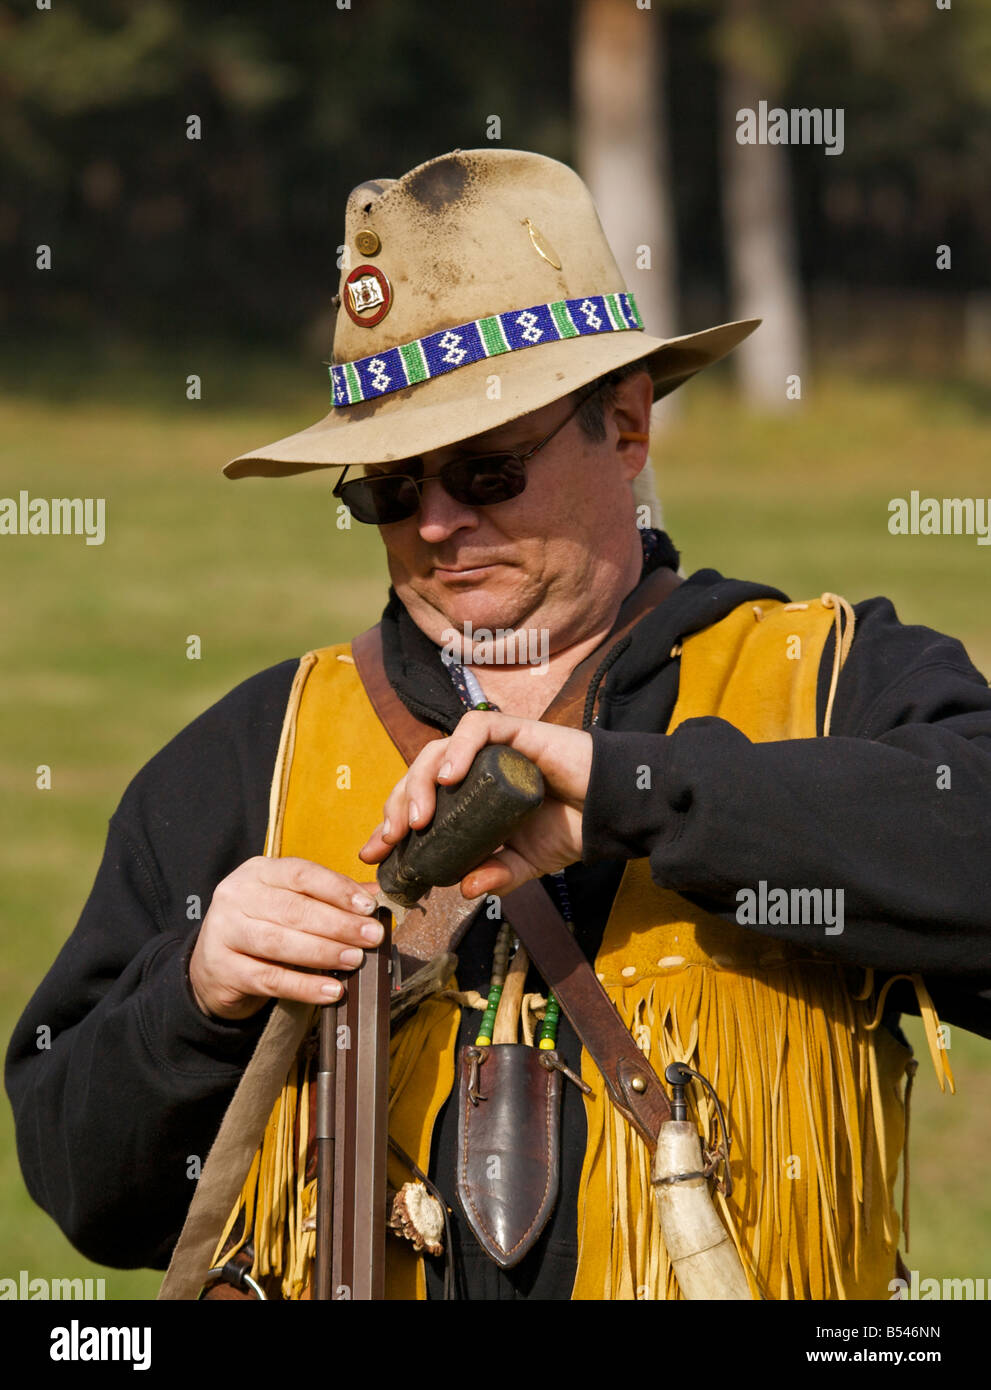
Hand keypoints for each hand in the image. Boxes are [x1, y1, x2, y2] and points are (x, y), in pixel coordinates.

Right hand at [188, 856, 385, 1019]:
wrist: (213, 966)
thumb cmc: (263, 927)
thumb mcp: (290, 903)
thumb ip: (330, 897)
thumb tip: (375, 894)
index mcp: (259, 871)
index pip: (301, 873)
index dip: (337, 889)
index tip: (369, 906)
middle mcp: (237, 895)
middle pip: (293, 909)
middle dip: (338, 924)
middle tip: (371, 936)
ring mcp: (225, 931)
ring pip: (280, 942)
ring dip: (323, 952)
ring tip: (354, 960)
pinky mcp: (223, 968)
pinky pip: (270, 978)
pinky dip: (304, 986)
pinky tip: (330, 990)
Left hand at [358, 709, 593, 898]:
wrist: (613, 812)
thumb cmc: (571, 828)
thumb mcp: (525, 863)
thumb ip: (496, 874)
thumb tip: (465, 888)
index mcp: (470, 798)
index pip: (420, 802)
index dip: (390, 823)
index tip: (373, 851)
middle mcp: (475, 768)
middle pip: (420, 775)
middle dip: (396, 804)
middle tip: (391, 837)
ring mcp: (492, 748)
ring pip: (438, 749)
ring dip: (419, 781)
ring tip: (416, 817)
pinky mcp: (515, 730)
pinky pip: (476, 727)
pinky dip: (456, 748)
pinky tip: (448, 776)